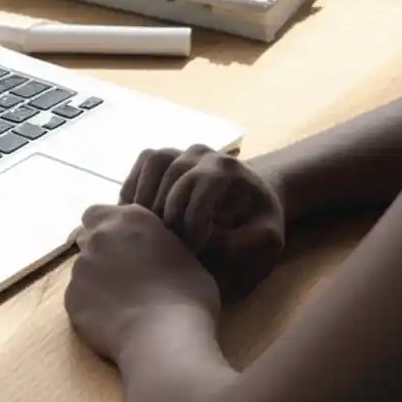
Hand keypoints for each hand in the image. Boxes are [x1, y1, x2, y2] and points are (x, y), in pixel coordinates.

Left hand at [65, 204, 221, 362]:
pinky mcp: (70, 297)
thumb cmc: (188, 296)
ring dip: (95, 278)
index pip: (99, 212)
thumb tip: (153, 252)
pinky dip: (90, 304)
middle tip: (122, 273)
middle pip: (87, 237)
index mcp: (130, 219)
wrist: (163, 337)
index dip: (107, 228)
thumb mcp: (185, 255)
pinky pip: (78, 295)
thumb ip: (159, 244)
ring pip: (82, 268)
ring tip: (119, 302)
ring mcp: (80, 266)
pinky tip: (111, 320)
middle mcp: (99, 236)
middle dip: (100, 250)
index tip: (122, 243)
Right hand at [121, 145, 286, 296]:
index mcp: (231, 170)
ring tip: (147, 230)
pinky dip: (135, 186)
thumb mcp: (265, 238)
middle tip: (167, 246)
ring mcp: (183, 151)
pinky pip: (144, 162)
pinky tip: (136, 216)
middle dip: (167, 215)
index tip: (191, 251)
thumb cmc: (258, 221)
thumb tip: (197, 243)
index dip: (191, 224)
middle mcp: (205, 153)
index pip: (202, 190)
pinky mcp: (166, 156)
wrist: (254, 196)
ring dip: (146, 196)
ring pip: (155, 161)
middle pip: (174, 176)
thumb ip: (237, 244)